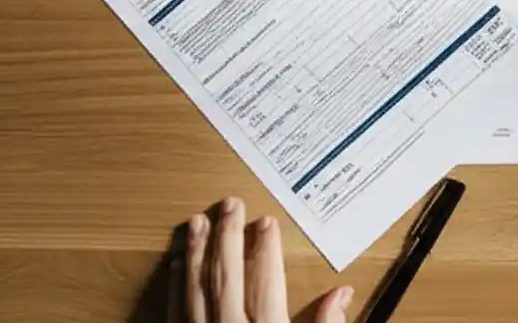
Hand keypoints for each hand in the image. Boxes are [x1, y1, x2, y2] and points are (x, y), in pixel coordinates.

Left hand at [170, 197, 353, 322]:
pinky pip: (175, 313)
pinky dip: (176, 287)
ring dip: (197, 254)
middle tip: (230, 205)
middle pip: (227, 277)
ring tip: (197, 223)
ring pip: (196, 290)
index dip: (267, 249)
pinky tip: (178, 265)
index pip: (266, 282)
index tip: (267, 221)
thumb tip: (341, 294)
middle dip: (228, 237)